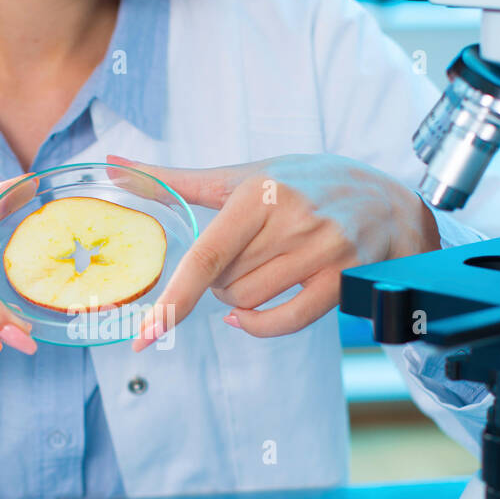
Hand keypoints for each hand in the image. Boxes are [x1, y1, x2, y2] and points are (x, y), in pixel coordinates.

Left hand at [102, 153, 439, 348]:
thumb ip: (177, 179)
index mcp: (260, 192)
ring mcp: (322, 251)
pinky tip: (250, 317)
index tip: (145, 334)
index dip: (172, 300)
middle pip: (224, 285)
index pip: (206, 256)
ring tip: (262, 270)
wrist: (386, 200)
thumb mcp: (244, 174)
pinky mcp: (343, 279)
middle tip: (244, 255)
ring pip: (249, 303)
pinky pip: (286, 321)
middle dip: (219, 281)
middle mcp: (293, 220)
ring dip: (240, 300)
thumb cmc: (304, 185)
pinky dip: (260, 326)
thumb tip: (113, 164)